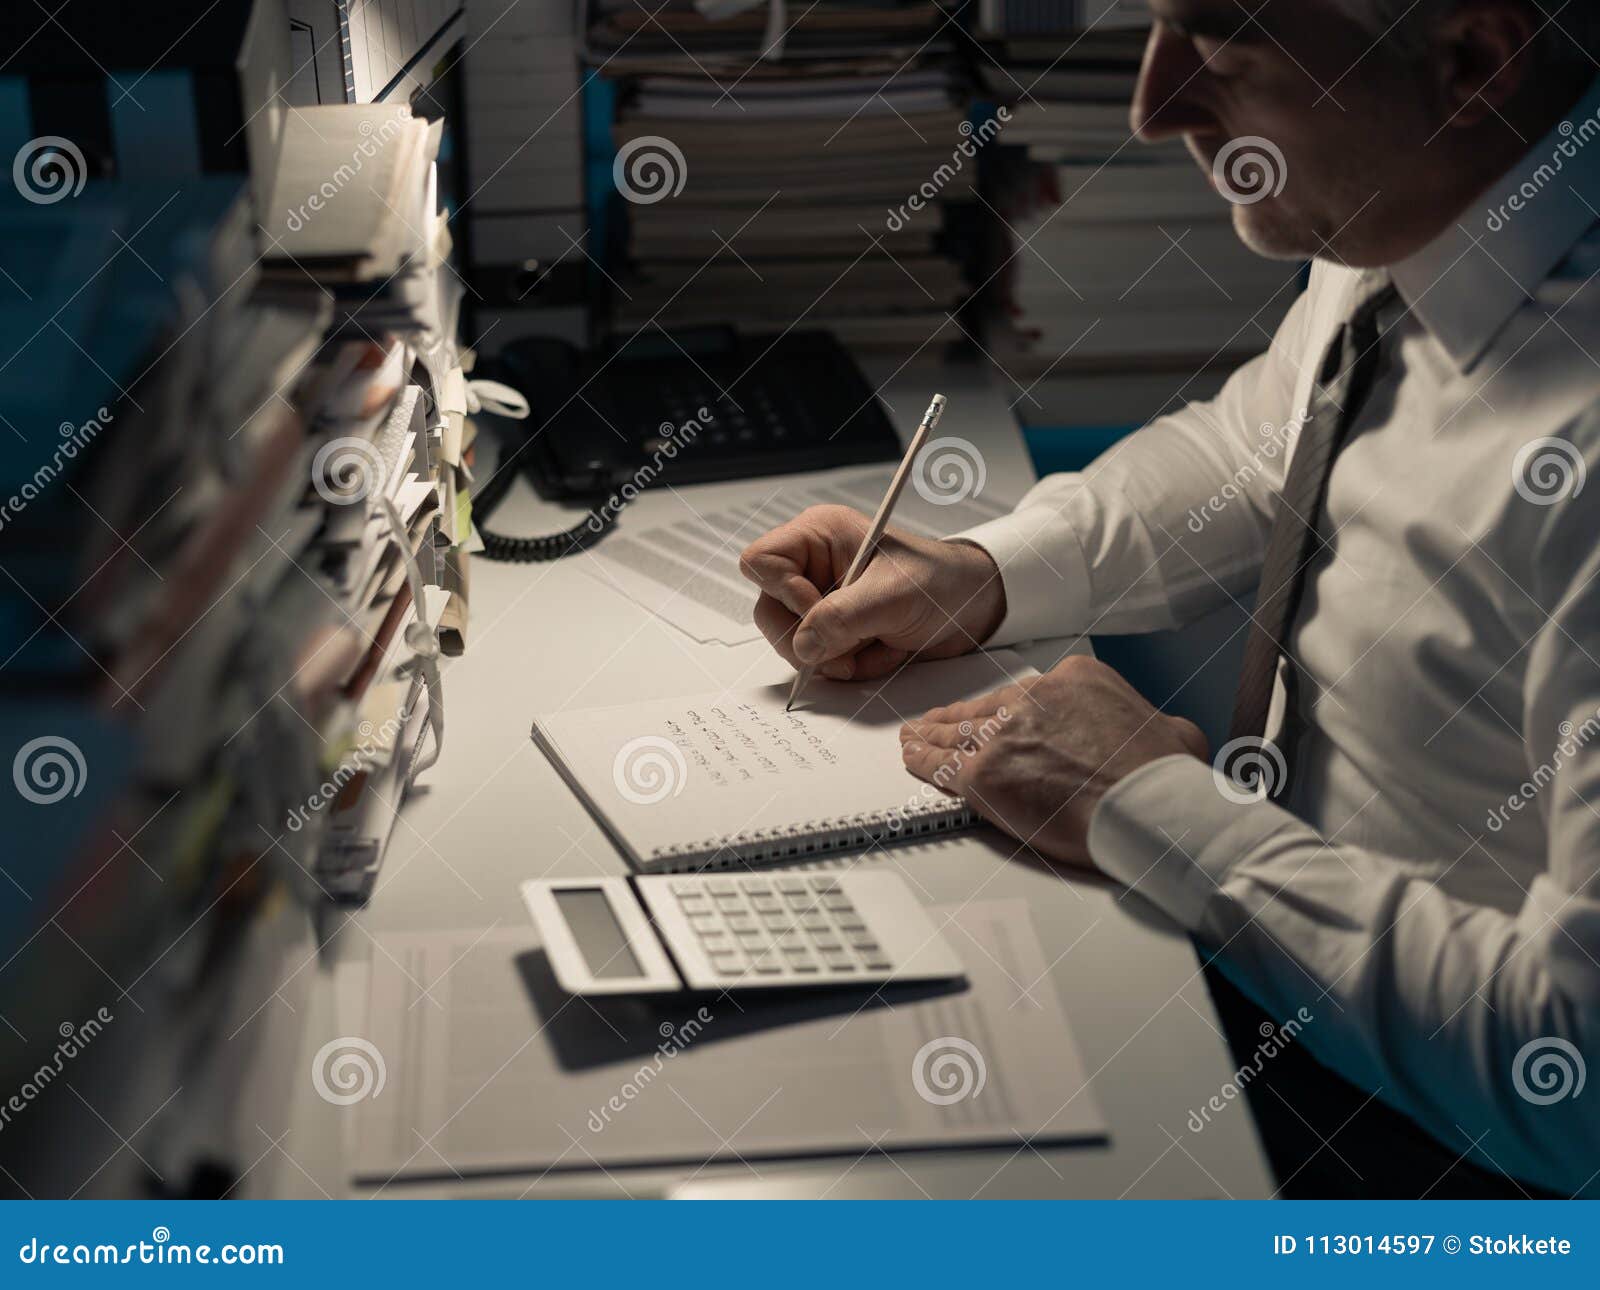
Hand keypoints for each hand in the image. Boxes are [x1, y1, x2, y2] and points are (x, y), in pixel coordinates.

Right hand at [739, 505, 1005, 679]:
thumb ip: (844, 618)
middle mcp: (813, 567)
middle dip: (806, 639)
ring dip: (832, 657)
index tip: (818, 610)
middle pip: (769, 610)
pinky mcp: (835, 632)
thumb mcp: (893, 596)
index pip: (761, 561)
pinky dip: (850, 666)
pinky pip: (819, 660)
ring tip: (873, 649)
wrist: (974, 608)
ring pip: (792, 641)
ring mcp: (822, 602)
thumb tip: (803, 645)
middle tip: (843, 654)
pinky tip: (881, 652)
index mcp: (819, 536)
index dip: (783, 591)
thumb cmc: (941, 582)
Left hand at [898, 655, 1209, 868]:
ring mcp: (1003, 735)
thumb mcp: (1171, 730)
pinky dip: (922, 760)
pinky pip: (940, 764)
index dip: (1011, 711)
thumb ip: (1151, 724)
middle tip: (942, 720)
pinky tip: (913, 758)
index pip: (1028, 692)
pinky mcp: (983, 774)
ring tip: (915, 735)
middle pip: (986, 708)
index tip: (1007, 718)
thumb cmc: (1161, 776)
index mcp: (1075, 680)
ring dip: (932, 734)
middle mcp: (1034, 699)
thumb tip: (1162, 732)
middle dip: (962, 717)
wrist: (1146, 805)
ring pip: (957, 731)